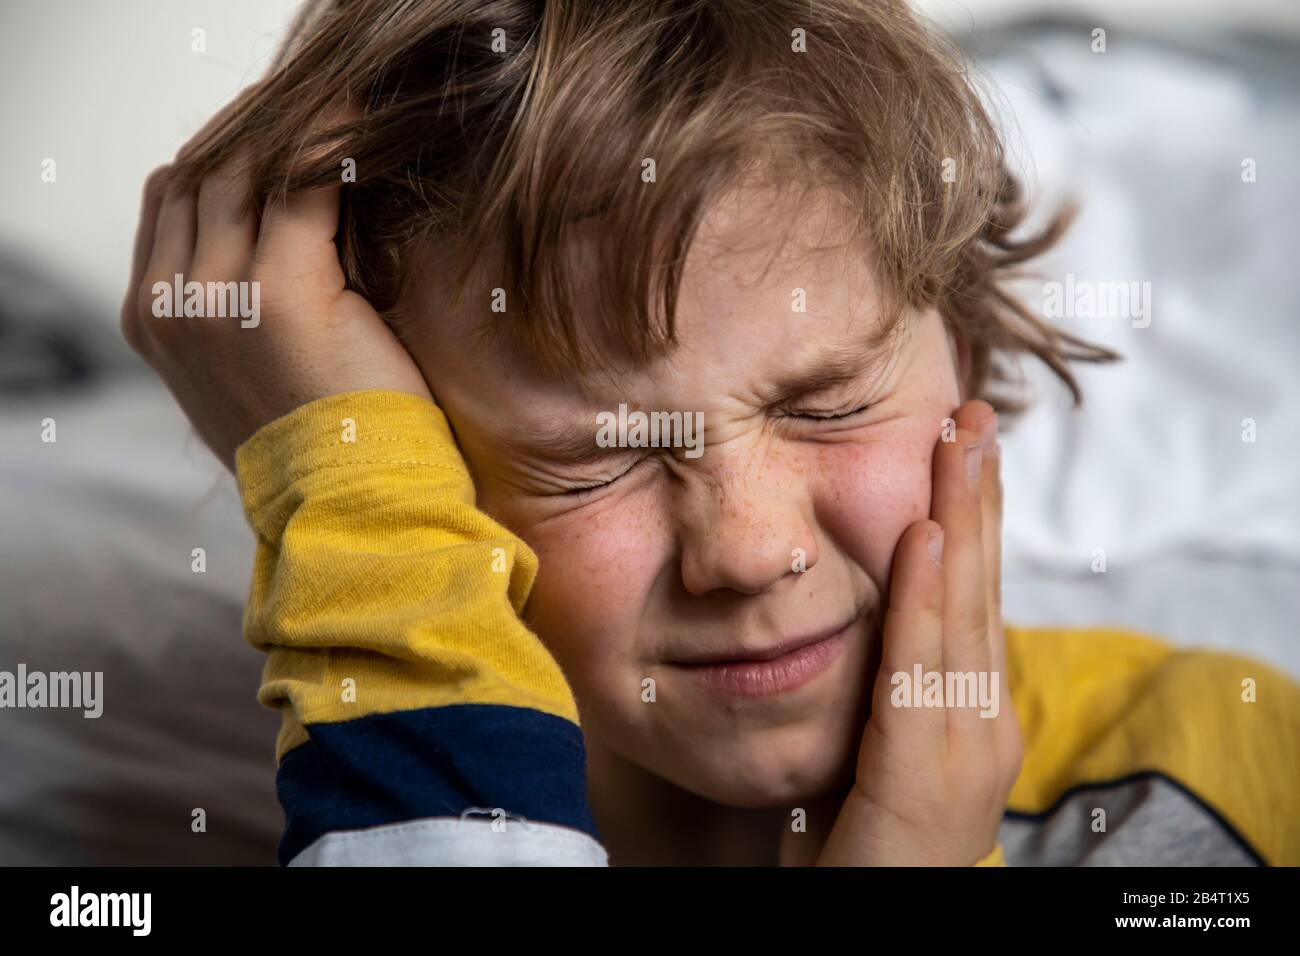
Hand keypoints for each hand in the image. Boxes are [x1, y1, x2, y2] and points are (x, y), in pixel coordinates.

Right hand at [121, 105, 430, 471]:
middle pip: (204, 170)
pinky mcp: (276, 291)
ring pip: (245, 165)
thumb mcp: (255, 375)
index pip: (175, 195)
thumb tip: (282, 239)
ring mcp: (214, 295)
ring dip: (297, 127)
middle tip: (331, 113)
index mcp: (154, 321)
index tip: (287, 135)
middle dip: (263, 130)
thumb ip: (239, 306)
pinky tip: (368, 129)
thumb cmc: (325, 450)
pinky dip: (334, 144)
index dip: (230, 153)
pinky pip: (303, 179)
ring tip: (354, 113)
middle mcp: (168, 302)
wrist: (352, 514)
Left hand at [816, 399, 1021, 864]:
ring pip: (962, 616)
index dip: (969, 516)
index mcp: (968, 711)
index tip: (960, 441)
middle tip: (972, 411)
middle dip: (977, 497)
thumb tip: (860, 601)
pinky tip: (926, 539)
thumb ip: (879, 678)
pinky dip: (926, 603)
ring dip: (961, 521)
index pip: (970, 596)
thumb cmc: (850, 841)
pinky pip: (923, 676)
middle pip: (978, 590)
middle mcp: (981, 726)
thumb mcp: (869, 739)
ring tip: (958, 442)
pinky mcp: (927, 786)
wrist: (856, 919)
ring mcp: (964, 758)